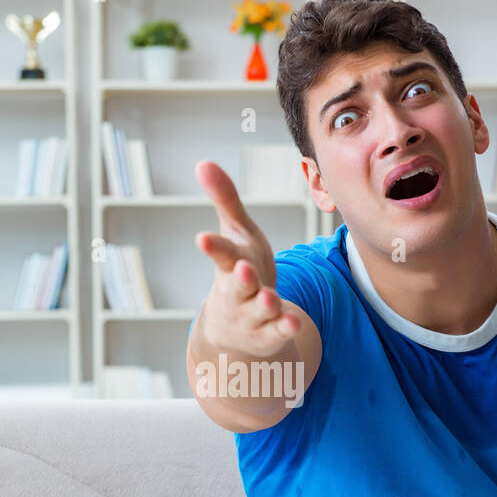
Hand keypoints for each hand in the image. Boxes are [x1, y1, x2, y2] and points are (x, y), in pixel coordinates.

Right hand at [192, 159, 298, 356]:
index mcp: (230, 265)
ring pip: (258, 310)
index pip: (220, 254)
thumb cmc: (238, 270)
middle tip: (243, 269)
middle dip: (241, 278)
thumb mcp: (234, 236)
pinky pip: (278, 331)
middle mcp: (238, 292)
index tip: (201, 238)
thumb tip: (203, 162)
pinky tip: (294, 323)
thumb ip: (224, 201)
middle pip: (238, 285)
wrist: (233, 330)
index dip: (213, 247)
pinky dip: (285, 327)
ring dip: (265, 305)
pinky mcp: (269, 333)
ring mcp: (253, 315)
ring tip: (270, 300)